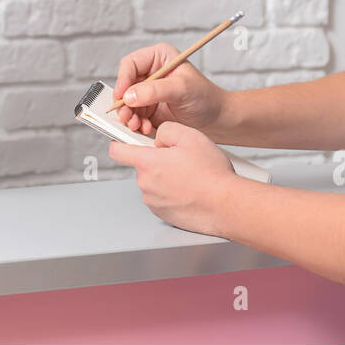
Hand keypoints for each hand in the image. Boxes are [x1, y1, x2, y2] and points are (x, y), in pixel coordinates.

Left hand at [107, 121, 236, 234]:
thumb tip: (158, 137)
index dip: (121, 142)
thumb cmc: (211, 174)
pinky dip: (171, 193)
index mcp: (148, 163)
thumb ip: (166, 130)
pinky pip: (161, 198)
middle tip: (180, 158)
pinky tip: (190, 189)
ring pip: (152, 182)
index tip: (127, 140)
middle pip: (141, 166)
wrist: (226, 205)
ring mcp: (153, 201)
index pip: (117, 151)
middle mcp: (146, 184)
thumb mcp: (190, 136)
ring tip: (189, 176)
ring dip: (165, 177)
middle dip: (156, 160)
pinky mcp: (163, 214)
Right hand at [112, 42, 227, 137]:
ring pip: (127, 102)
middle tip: (127, 117)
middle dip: (124, 103)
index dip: (123, 80)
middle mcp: (151, 73)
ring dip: (129, 116)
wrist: (217, 119)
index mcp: (159, 58)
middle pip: (125, 85)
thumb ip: (154, 91)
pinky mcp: (149, 108)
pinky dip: (136, 123)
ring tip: (137, 126)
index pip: (131, 65)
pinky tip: (145, 128)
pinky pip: (134, 115)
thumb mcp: (181, 90)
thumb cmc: (206, 98)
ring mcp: (148, 92)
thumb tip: (129, 96)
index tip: (122, 97)